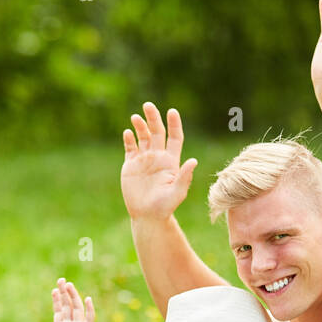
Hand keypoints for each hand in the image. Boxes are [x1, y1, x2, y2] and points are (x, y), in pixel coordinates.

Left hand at [36, 278, 94, 321]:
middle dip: (64, 293)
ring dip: (73, 296)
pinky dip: (89, 309)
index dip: (57, 300)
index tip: (54, 290)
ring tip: (68, 284)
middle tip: (61, 280)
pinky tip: (87, 299)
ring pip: (76, 309)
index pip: (59, 312)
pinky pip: (89, 320)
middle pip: (68, 306)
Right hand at [121, 102, 197, 221]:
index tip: (172, 111)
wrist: (147, 216)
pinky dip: (129, 139)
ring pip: (142, 137)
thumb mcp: (177, 192)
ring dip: (140, 126)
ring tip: (135, 117)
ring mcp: (144, 160)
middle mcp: (158, 157)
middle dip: (153, 118)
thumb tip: (194, 160)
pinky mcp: (131, 166)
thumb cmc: (165, 207)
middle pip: (157, 132)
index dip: (174, 124)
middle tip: (148, 105)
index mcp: (171, 161)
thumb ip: (184, 177)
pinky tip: (128, 133)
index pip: (174, 137)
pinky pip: (130, 148)